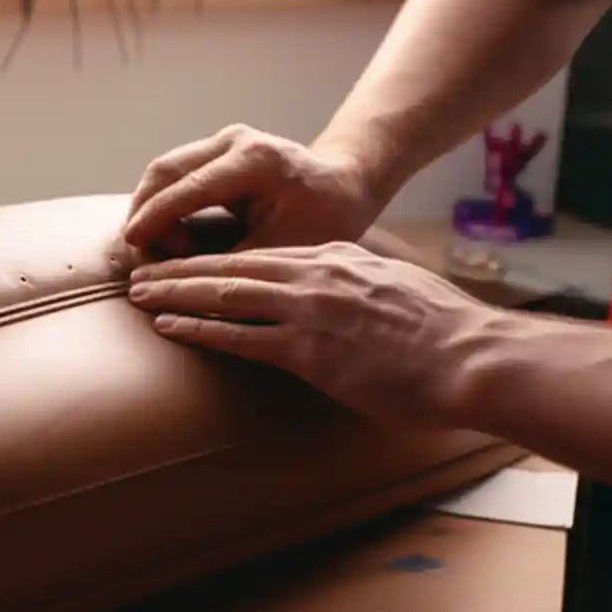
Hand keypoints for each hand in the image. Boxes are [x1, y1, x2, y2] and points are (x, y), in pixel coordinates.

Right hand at [123, 124, 381, 252]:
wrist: (344, 187)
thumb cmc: (322, 222)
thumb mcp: (278, 249)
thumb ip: (226, 264)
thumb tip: (175, 285)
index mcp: (254, 160)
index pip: (187, 188)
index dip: (154, 219)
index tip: (132, 246)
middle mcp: (234, 140)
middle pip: (164, 170)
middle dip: (144, 213)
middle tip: (140, 254)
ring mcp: (224, 140)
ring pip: (164, 170)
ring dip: (151, 209)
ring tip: (156, 250)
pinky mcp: (217, 149)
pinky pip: (175, 174)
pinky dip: (164, 204)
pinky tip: (169, 237)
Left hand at [126, 242, 505, 428]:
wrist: (473, 358)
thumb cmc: (445, 332)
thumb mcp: (395, 288)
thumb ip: (358, 284)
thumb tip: (343, 295)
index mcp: (336, 257)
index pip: (262, 254)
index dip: (215, 258)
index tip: (185, 262)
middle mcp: (316, 275)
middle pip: (231, 265)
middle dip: (180, 268)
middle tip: (140, 272)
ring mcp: (310, 310)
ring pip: (225, 293)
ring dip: (175, 292)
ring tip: (138, 295)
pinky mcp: (309, 351)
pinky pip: (240, 336)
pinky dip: (199, 329)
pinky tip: (169, 326)